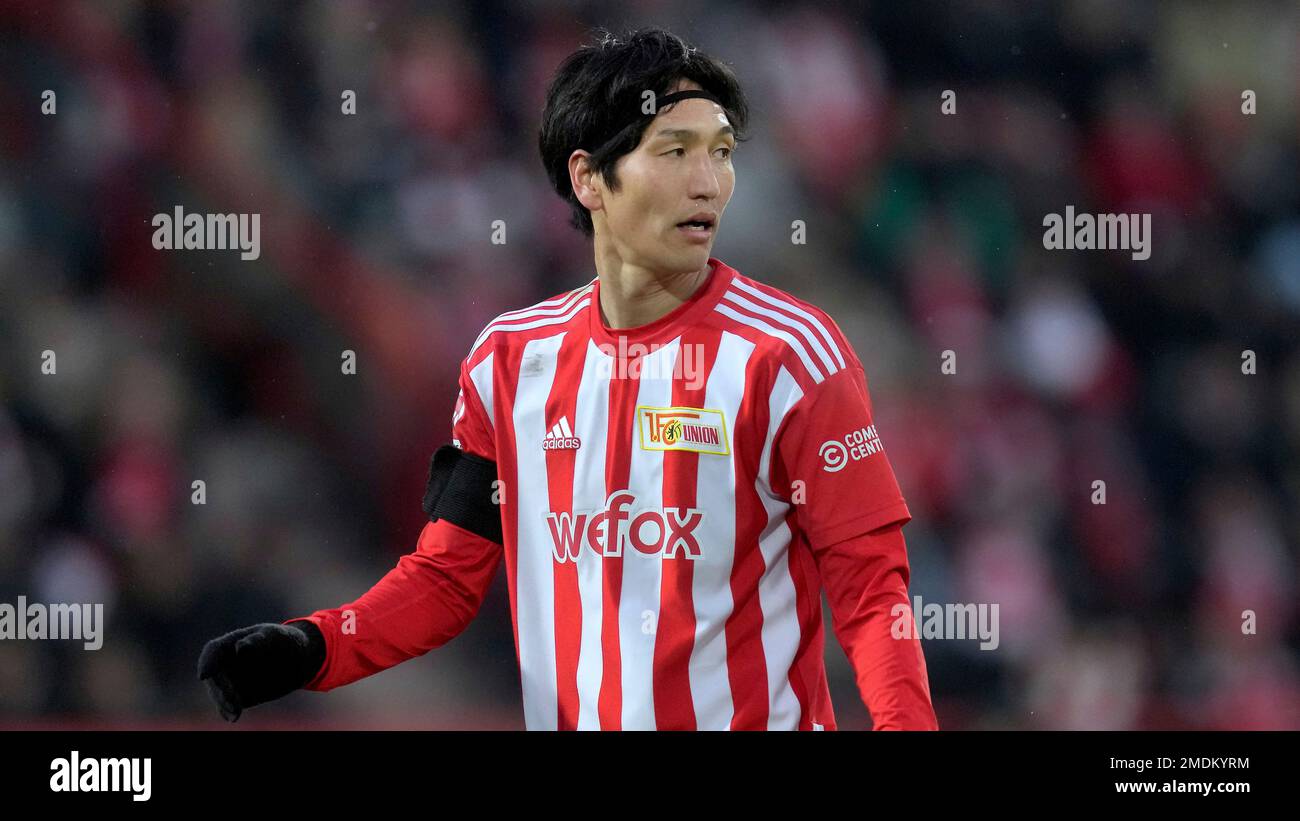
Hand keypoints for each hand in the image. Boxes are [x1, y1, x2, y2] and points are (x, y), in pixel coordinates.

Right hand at [197, 621, 324, 721]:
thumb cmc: (281, 641)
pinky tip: (233, 716)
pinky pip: (230, 705)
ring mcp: (229, 680)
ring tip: (235, 712)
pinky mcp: (238, 695)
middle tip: (232, 700)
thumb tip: (240, 648)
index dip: (207, 662)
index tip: (204, 675)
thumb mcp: (273, 636)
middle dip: (220, 689)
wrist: (296, 659)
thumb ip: (257, 641)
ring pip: (219, 694)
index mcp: (230, 643)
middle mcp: (225, 663)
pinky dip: (229, 711)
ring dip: (224, 703)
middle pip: (214, 677)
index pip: (213, 651)